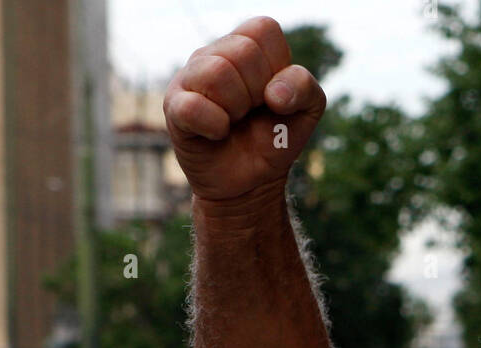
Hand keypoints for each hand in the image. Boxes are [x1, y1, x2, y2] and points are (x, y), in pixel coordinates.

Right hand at [163, 16, 325, 203]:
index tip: (272, 94)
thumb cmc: (275, 139)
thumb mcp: (305, 112)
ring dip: (236, 108)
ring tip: (234, 122)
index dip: (276, 67)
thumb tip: (275, 93)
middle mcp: (215, 54)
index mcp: (247, 45)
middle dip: (257, 92)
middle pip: (242, 52)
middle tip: (251, 112)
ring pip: (217, 73)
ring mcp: (190, 78)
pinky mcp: (175, 107)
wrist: (252, 183)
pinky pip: (194, 106)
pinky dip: (215, 126)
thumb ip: (305, 87)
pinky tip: (217, 134)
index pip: (263, 30)